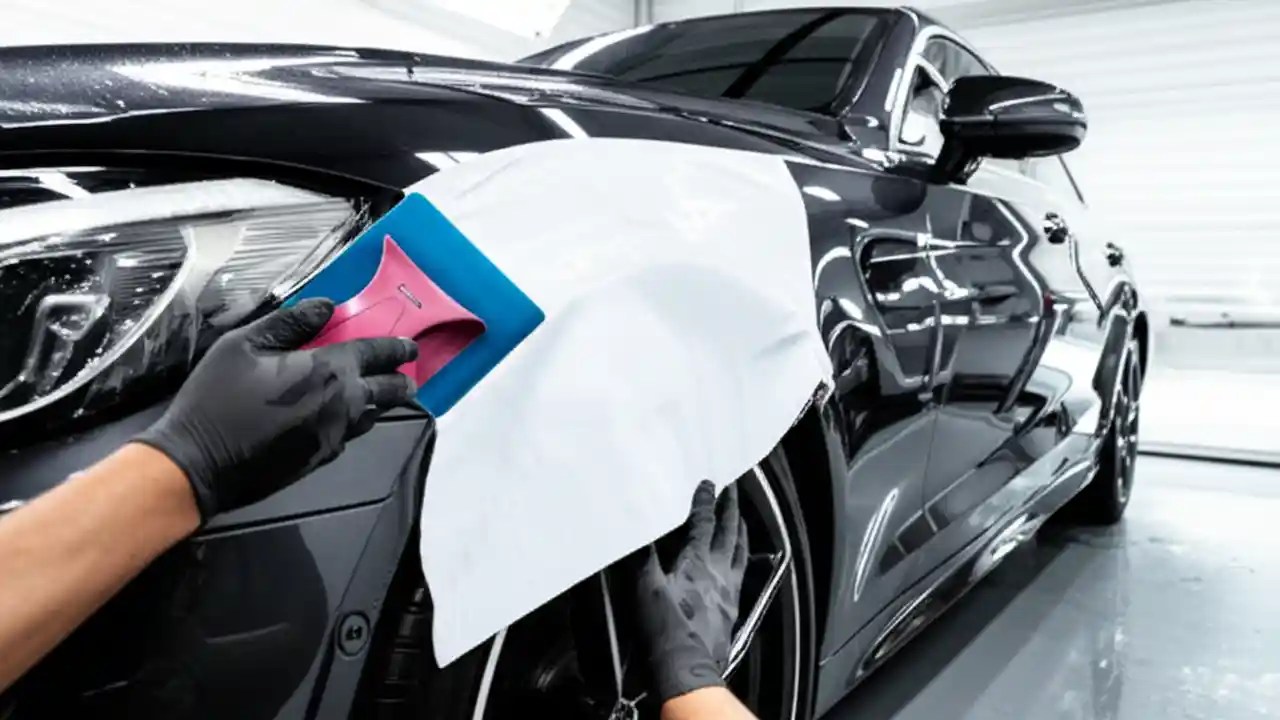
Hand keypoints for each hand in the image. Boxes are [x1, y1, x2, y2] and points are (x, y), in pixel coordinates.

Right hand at [134, 298, 418, 521]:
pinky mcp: (324, 458)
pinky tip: (350, 415)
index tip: (411, 346)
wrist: (199, 465)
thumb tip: (325, 306)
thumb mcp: (243, 345)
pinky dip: (359, 420)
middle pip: (389, 390)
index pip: (376, 353)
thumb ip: (290, 323)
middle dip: (402, 379)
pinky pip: (353, 434)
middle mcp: (343, 404)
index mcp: (328, 370)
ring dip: (383, 401)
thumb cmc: (216, 400)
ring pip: (374, 415)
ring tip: (384, 392)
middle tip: (408, 373)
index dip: (397, 347)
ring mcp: (336, 435)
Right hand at [636, 480, 748, 703]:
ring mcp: (729, 589)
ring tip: (740, 519)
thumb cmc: (664, 626)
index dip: (705, 500)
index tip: (708, 482)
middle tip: (734, 489)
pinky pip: (741, 574)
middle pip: (729, 532)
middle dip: (731, 508)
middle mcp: (719, 570)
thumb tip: (639, 526)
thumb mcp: (645, 587)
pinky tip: (739, 560)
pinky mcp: (733, 606)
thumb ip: (644, 555)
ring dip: (741, 531)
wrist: (687, 666)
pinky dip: (742, 559)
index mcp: (697, 561)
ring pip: (740, 552)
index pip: (703, 522)